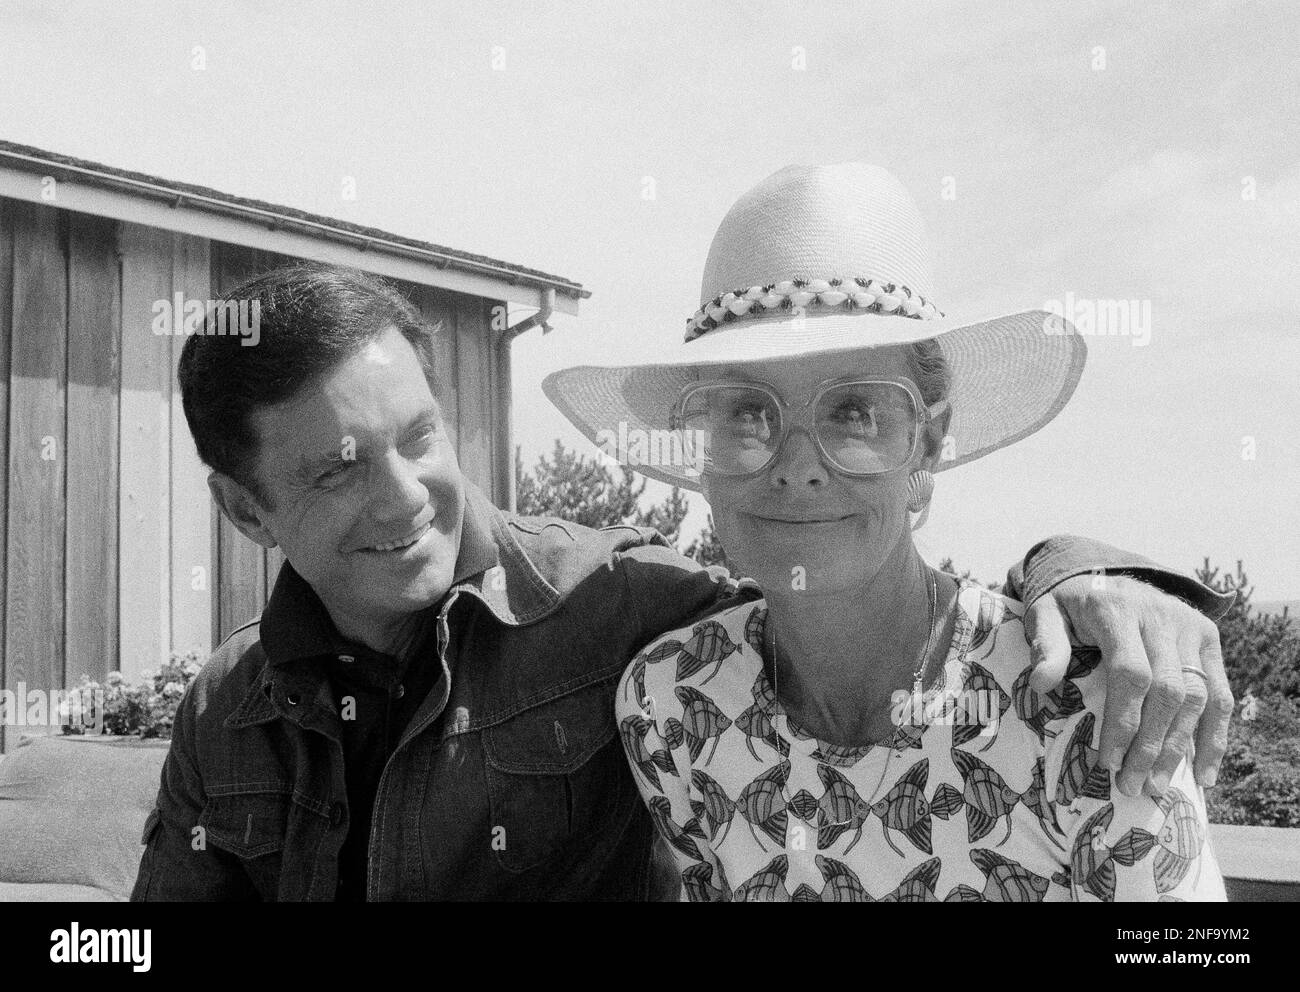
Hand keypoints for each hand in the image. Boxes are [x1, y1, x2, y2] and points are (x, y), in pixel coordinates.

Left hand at [1023, 574, 1231, 795]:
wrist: (1103, 575)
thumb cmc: (1067, 604)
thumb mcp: (1045, 614)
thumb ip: (1046, 646)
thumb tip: (1041, 685)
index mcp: (1117, 610)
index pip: (1130, 673)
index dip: (1123, 721)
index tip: (1108, 762)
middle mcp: (1160, 615)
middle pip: (1168, 691)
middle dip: (1151, 745)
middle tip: (1132, 786)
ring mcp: (1189, 625)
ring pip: (1197, 696)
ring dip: (1180, 747)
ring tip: (1157, 785)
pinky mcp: (1207, 636)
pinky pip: (1219, 693)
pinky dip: (1214, 736)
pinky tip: (1202, 772)